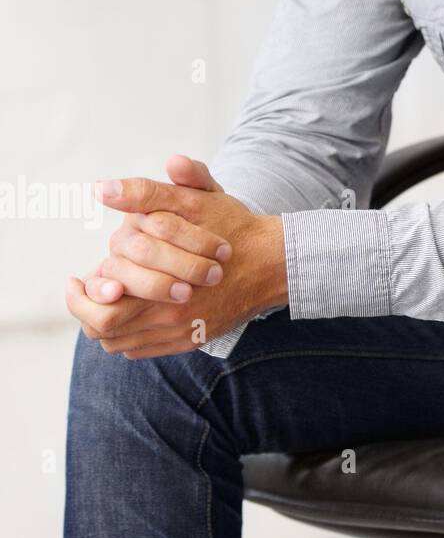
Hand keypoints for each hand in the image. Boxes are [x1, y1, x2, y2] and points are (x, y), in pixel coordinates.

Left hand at [66, 155, 287, 357]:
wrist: (274, 261)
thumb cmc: (234, 227)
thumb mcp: (199, 199)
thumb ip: (151, 192)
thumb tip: (104, 187)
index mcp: (163, 279)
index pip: (102, 302)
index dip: (81, 295)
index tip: (75, 280)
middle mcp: (170, 311)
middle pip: (106, 327)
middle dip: (87, 311)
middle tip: (84, 293)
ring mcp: (181, 330)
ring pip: (120, 342)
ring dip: (107, 324)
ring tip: (105, 303)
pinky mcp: (191, 340)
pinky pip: (143, 349)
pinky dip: (129, 336)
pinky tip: (132, 314)